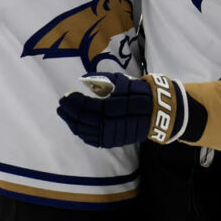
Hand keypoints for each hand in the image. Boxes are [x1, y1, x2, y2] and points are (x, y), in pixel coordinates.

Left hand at [57, 73, 187, 147]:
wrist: (159, 112)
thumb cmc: (140, 93)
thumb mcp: (123, 81)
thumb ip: (102, 79)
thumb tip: (84, 79)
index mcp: (110, 108)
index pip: (85, 106)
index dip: (74, 101)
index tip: (67, 94)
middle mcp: (108, 124)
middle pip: (82, 120)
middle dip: (69, 112)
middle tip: (61, 103)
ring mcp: (111, 135)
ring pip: (85, 132)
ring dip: (72, 123)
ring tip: (65, 114)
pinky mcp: (114, 141)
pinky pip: (93, 140)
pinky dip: (82, 133)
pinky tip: (77, 126)